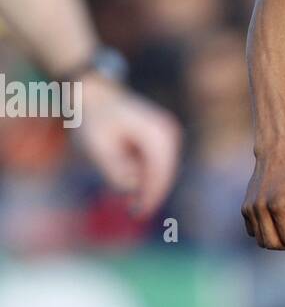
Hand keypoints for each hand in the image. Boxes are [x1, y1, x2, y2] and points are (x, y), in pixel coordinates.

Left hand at [77, 74, 181, 216]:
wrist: (94, 94)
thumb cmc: (93, 120)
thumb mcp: (98, 147)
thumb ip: (115, 170)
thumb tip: (133, 188)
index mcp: (158, 134)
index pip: (160, 173)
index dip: (150, 196)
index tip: (137, 213)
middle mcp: (169, 133)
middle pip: (165, 174)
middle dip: (151, 194)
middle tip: (134, 213)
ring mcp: (169, 135)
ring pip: (163, 171)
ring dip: (148, 186)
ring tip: (130, 201)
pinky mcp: (163, 138)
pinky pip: (158, 164)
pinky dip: (147, 176)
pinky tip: (132, 184)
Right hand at [242, 156, 284, 249]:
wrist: (273, 160)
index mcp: (277, 205)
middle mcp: (260, 208)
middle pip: (272, 244)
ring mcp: (249, 210)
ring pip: (261, 241)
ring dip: (276, 240)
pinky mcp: (245, 210)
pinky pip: (254, 233)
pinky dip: (266, 233)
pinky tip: (276, 222)